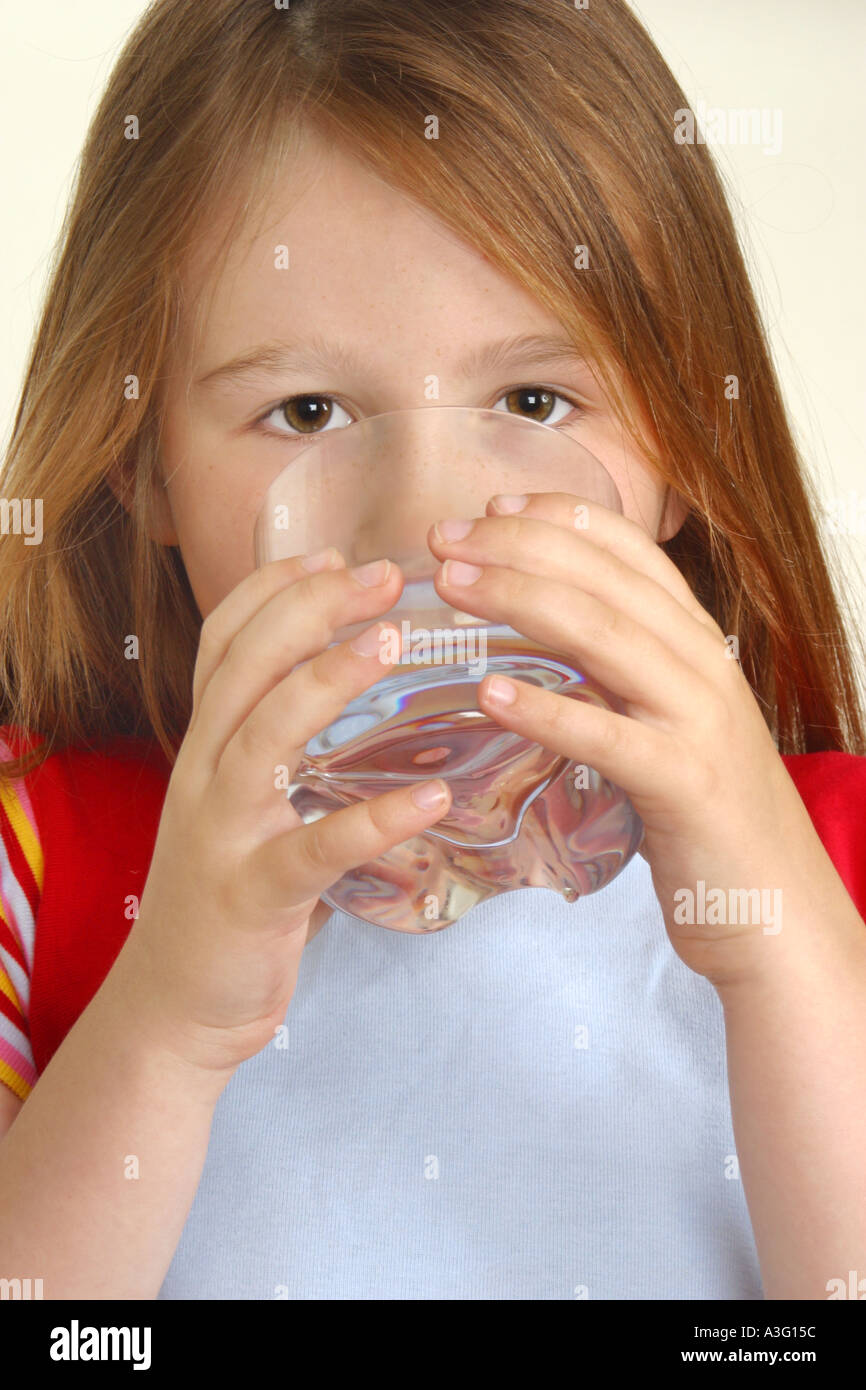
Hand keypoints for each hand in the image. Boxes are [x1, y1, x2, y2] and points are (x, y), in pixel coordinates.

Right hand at [117, 550, 451, 1075]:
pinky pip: (316, 849)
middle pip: (244, 667)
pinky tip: (433, 797)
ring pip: (265, 737)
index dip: (273, 588)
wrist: (174, 1005)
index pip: (223, 642)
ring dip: (327, 682)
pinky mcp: (253, 895)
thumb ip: (276, 746)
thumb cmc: (227, 890)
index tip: (334, 552)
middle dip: (310, 608)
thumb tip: (350, 689)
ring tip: (392, 643)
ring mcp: (223, 833)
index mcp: (206, 745)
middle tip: (383, 574)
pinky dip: (374, 820)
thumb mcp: (239, 802)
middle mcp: (204, 773)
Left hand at [427, 492, 851, 989]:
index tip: (487, 507)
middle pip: (603, 581)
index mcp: (697, 643)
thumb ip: (622, 673)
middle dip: (517, 547)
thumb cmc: (704, 811)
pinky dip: (547, 710)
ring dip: (521, 601)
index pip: (628, 553)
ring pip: (605, 637)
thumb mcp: (668, 721)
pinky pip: (607, 736)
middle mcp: (703, 665)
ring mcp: (698, 721)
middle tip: (443, 540)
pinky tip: (490, 694)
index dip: (556, 519)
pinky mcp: (684, 784)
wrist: (776, 905)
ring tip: (453, 588)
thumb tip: (544, 635)